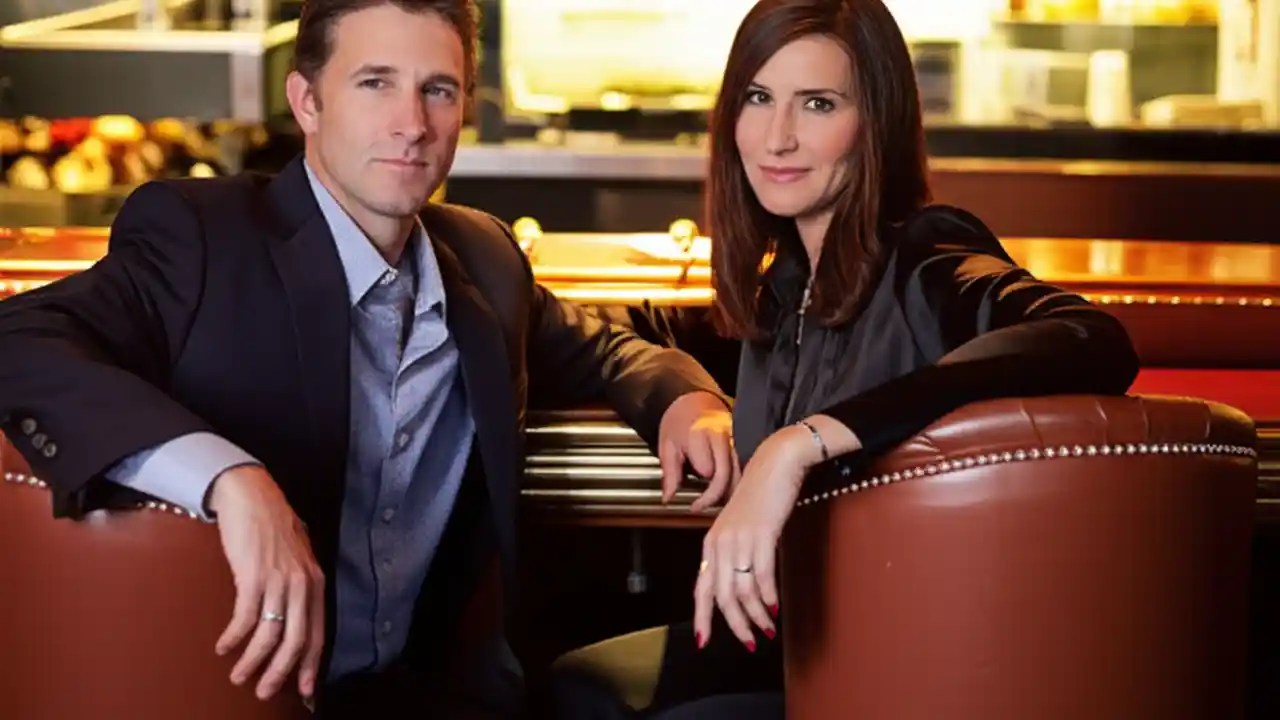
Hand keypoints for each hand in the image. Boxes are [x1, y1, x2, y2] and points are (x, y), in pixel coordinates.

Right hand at [208, 465, 324, 701]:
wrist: (252, 495)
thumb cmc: (272, 526)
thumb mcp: (297, 557)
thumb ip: (300, 585)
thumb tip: (294, 616)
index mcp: (316, 583)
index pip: (317, 634)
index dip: (309, 666)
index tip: (304, 693)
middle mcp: (303, 584)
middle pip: (296, 641)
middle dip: (280, 673)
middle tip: (264, 693)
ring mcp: (279, 580)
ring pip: (271, 635)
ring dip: (253, 662)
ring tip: (239, 677)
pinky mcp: (253, 576)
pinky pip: (245, 618)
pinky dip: (234, 638)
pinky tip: (223, 647)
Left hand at [657, 391, 736, 511]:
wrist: (691, 399)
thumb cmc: (678, 420)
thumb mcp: (667, 446)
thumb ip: (670, 474)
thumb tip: (668, 498)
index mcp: (700, 434)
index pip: (708, 471)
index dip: (702, 491)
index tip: (694, 504)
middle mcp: (722, 434)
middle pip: (728, 473)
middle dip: (718, 496)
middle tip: (704, 507)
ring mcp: (735, 436)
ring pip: (742, 470)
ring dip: (732, 490)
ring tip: (718, 503)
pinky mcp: (743, 439)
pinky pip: (746, 463)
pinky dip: (740, 479)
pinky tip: (731, 490)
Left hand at [693, 420, 843, 650]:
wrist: (774, 464)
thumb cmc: (759, 497)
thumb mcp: (738, 528)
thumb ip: (733, 555)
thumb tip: (739, 590)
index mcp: (710, 544)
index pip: (701, 589)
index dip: (702, 617)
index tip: (704, 641)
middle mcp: (720, 544)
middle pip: (722, 597)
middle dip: (736, 625)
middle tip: (749, 642)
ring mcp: (739, 539)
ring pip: (743, 591)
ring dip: (756, 616)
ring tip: (768, 628)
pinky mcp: (761, 534)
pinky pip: (762, 576)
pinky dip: (768, 597)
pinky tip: (774, 607)